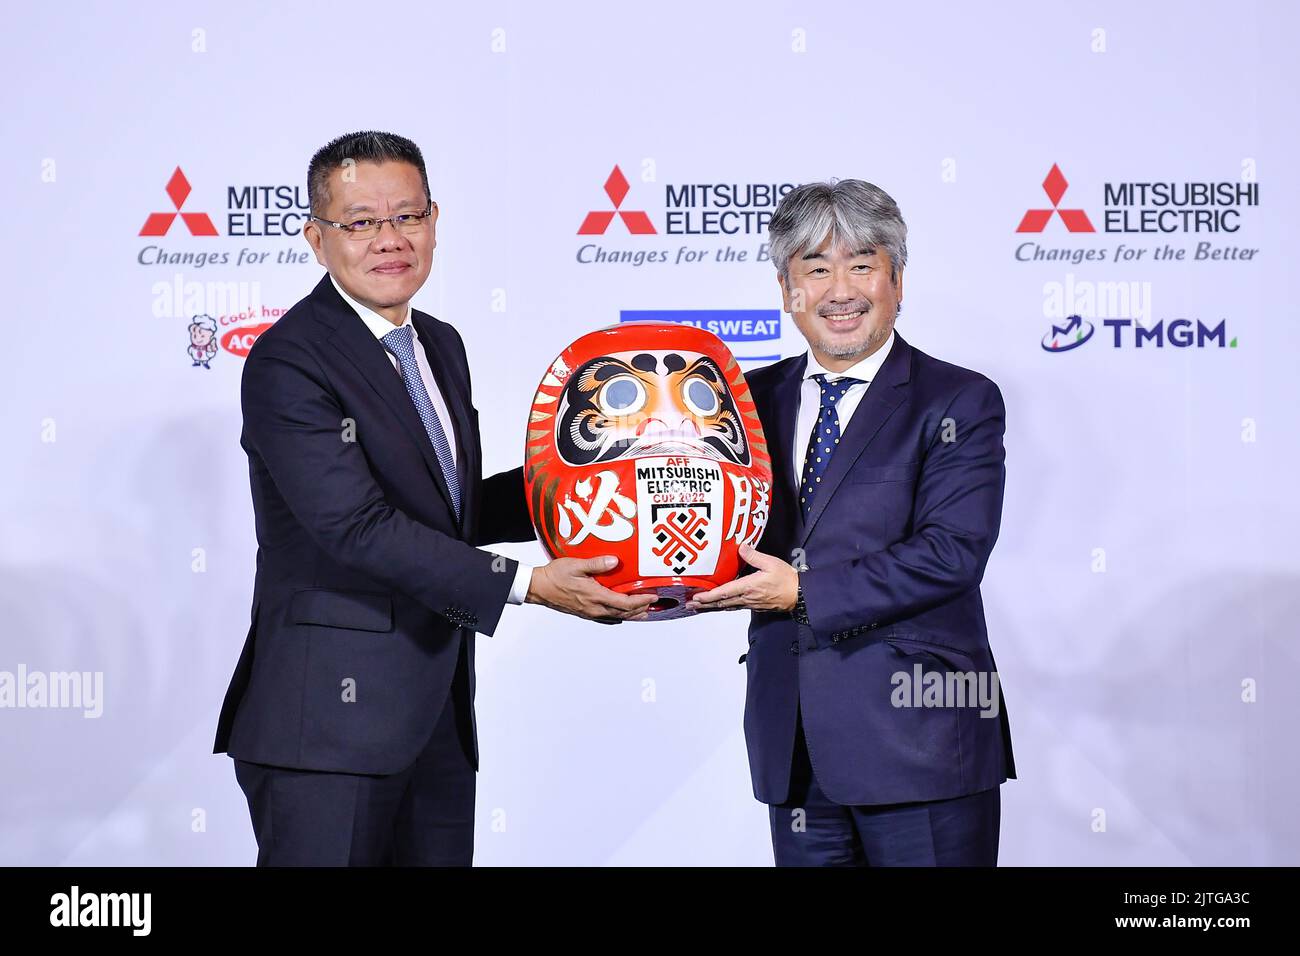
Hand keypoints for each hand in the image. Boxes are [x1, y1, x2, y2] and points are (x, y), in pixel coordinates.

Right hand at [526, 555, 654, 621]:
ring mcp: (589, 612)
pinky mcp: (585, 613)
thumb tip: (614, 561)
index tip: (653, 596)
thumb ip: (596, 564)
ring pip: (616, 617)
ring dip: (631, 615)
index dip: (641, 601)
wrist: (538, 588)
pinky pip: (606, 618)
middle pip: (624, 613)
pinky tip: (621, 615)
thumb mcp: (575, 565)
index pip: (625, 603)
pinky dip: (618, 617)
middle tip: (653, 604)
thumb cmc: (555, 575)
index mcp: (595, 596)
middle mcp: (594, 608)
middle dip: (640, 609)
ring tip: (643, 612)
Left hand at [688, 543, 797, 612]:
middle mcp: (746, 598)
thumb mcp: (771, 562)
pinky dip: (723, 606)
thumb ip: (754, 555)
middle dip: (705, 604)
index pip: (724, 592)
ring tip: (699, 607)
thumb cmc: (786, 579)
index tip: (696, 597)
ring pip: (727, 606)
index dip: (708, 596)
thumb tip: (741, 547)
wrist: (800, 595)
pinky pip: (735, 607)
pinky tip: (720, 606)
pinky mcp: (755, 605)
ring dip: (712, 607)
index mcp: (748, 587)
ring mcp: (750, 604)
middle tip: (690, 605)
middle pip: (721, 603)